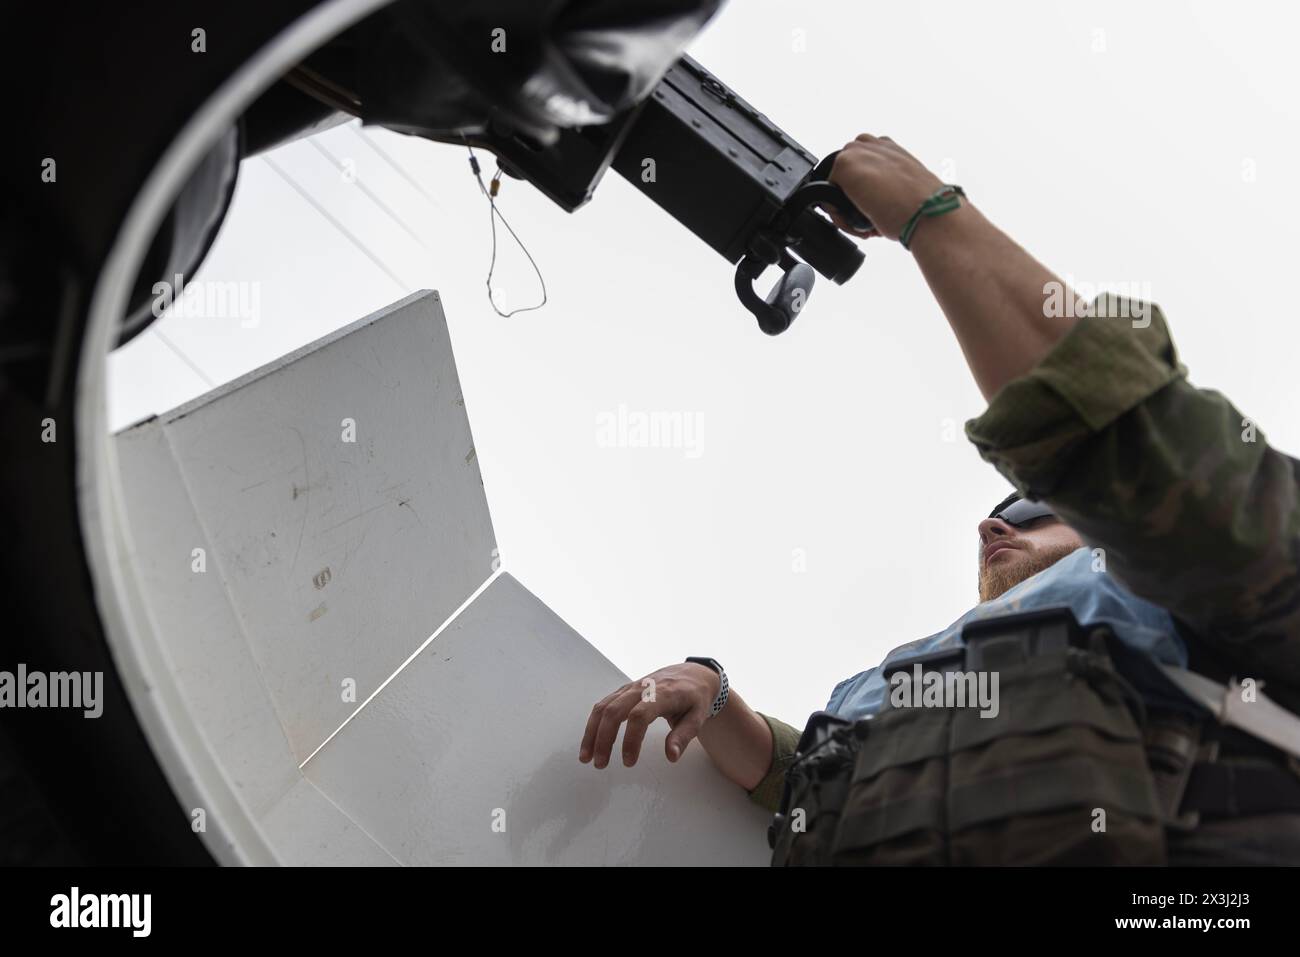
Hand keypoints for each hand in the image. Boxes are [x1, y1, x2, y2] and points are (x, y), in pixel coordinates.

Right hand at [578, 663, 720, 768]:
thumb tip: (671, 756)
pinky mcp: (623, 691)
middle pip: (614, 711)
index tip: (629, 762)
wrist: (692, 674)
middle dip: (603, 739)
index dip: (631, 739)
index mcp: (663, 694)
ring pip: (603, 707)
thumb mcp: (698, 717)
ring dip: (592, 732)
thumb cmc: (695, 698)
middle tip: (600, 764)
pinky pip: (603, 705)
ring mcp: (630, 688)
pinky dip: (593, 724)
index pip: (639, 715)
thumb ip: (684, 736)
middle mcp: (642, 688)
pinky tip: (590, 741)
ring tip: (587, 757)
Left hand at [825, 134, 946, 241]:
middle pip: (846, 176)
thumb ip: (886, 186)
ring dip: (845, 209)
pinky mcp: (844, 165)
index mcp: (889, 149)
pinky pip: (828, 199)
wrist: (929, 211)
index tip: (874, 210)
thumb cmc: (925, 205)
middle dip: (851, 200)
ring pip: (835, 187)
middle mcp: (873, 145)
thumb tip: (874, 202)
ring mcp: (857, 153)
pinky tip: (860, 225)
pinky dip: (840, 218)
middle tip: (867, 220)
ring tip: (865, 225)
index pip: (862, 167)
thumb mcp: (905, 188)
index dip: (863, 192)